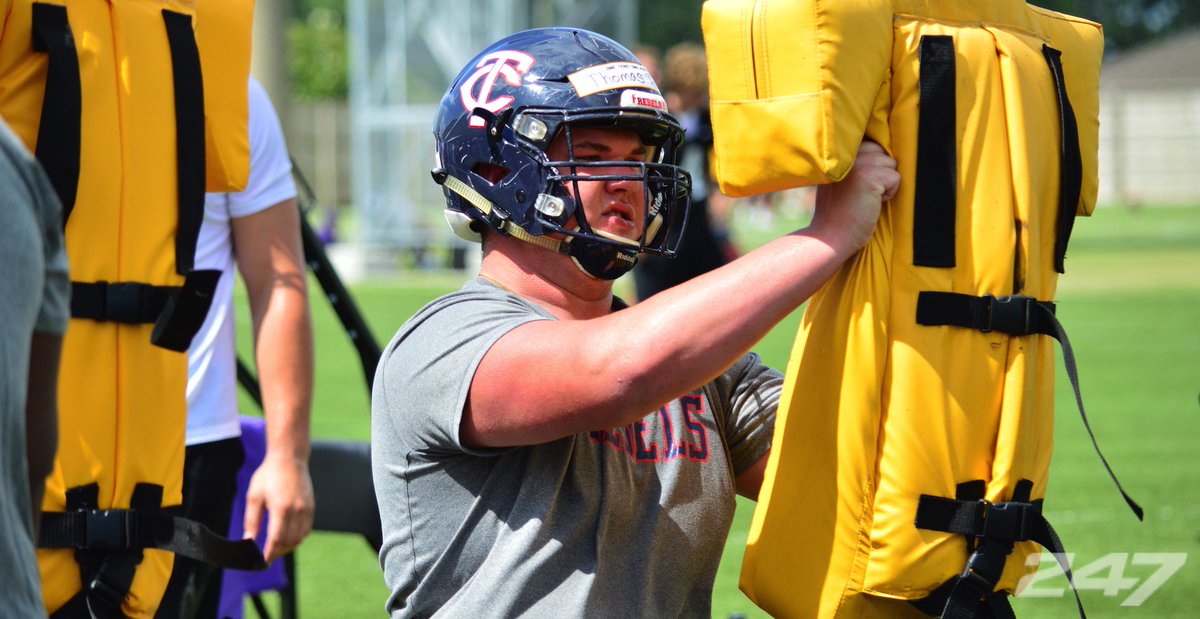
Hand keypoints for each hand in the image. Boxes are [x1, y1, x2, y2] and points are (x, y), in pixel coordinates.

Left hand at [243, 454, 314, 561]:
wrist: (290, 459)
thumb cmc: (269, 475)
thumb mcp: (254, 496)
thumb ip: (251, 521)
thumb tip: (249, 540)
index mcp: (281, 508)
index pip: (276, 539)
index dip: (269, 553)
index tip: (262, 562)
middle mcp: (297, 511)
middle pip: (289, 542)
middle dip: (277, 553)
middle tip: (266, 557)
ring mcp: (307, 510)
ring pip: (299, 539)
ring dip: (287, 547)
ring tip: (276, 549)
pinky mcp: (311, 508)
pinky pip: (306, 530)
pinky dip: (297, 538)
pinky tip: (287, 538)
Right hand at [810, 140, 899, 254]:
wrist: (830, 237)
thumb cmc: (837, 214)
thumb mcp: (839, 181)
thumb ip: (854, 164)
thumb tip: (883, 152)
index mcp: (837, 153)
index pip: (869, 144)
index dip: (872, 164)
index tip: (859, 185)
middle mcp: (845, 154)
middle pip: (881, 152)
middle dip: (879, 173)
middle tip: (860, 194)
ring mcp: (857, 164)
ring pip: (890, 164)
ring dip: (885, 184)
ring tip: (864, 199)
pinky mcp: (869, 176)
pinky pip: (895, 177)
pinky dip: (889, 194)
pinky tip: (870, 204)